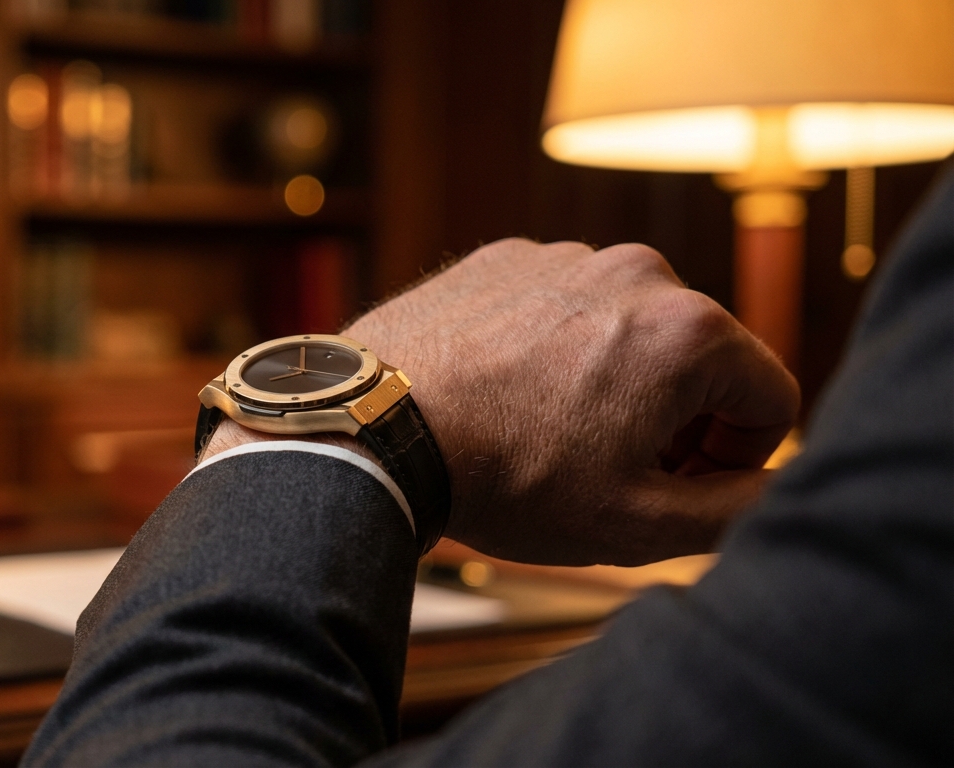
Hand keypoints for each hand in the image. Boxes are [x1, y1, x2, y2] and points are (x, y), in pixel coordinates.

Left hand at [345, 239, 798, 565]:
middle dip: (676, 418)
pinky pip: (561, 305)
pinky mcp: (505, 256)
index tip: (678, 486)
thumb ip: (733, 509)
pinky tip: (505, 396)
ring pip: (628, 328)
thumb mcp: (637, 524)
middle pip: (700, 357)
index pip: (771, 397)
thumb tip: (769, 485)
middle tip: (612, 470)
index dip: (738, 458)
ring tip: (548, 434)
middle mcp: (638, 271)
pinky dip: (552, 348)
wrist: (376, 429)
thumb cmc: (506, 479)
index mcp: (689, 330)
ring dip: (614, 380)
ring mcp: (565, 255)